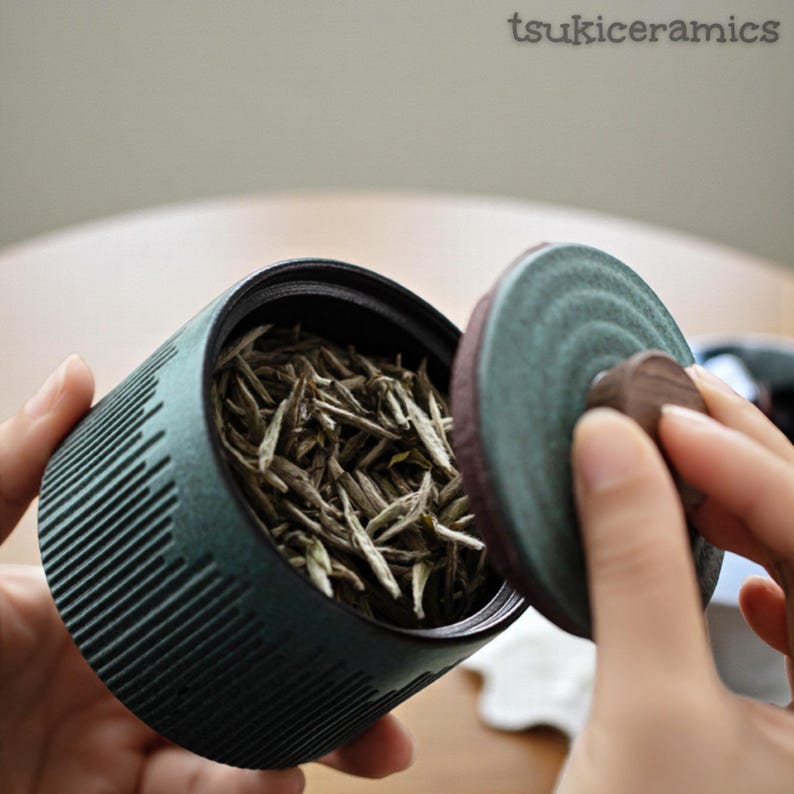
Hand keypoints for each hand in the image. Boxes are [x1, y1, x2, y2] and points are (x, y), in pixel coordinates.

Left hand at [0, 356, 413, 793]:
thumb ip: (18, 466)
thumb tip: (82, 371)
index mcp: (116, 615)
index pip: (226, 599)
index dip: (293, 601)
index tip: (349, 593)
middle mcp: (136, 688)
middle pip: (258, 687)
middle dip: (332, 706)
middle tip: (387, 728)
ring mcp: (130, 763)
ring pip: (248, 757)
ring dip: (295, 758)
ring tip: (323, 754)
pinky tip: (265, 784)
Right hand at [555, 364, 793, 793]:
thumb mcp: (644, 713)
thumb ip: (632, 565)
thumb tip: (606, 445)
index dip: (746, 466)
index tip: (659, 417)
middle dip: (752, 464)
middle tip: (677, 404)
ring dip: (752, 510)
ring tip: (687, 461)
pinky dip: (764, 578)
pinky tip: (736, 578)